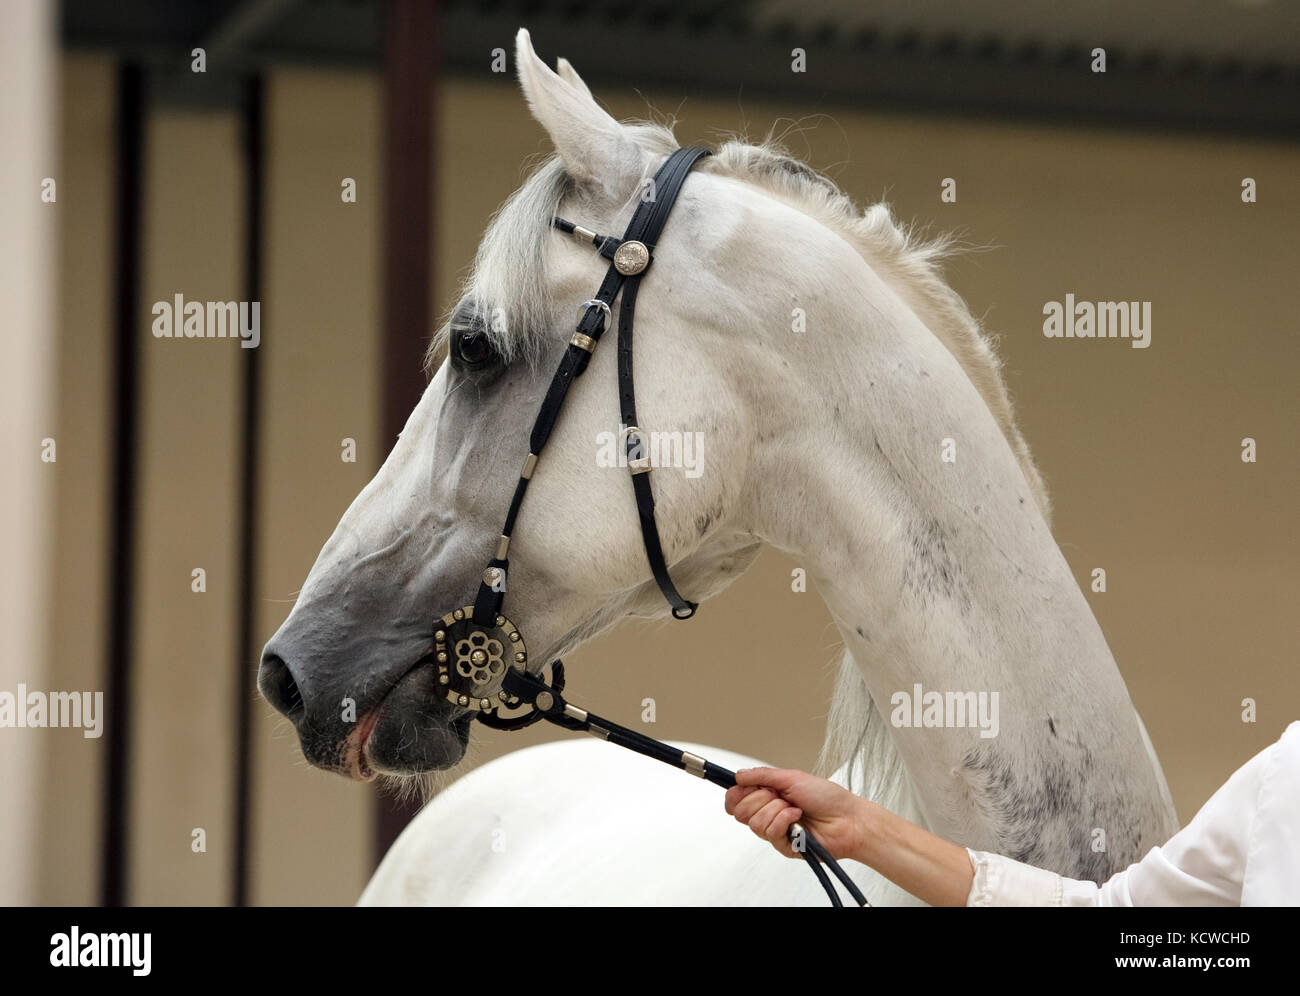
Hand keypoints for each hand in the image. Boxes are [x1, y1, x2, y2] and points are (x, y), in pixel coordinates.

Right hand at [724, 767, 866, 860]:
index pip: (736, 798)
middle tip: (779, 796)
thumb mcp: (792, 777)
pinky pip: (769, 833)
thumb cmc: (827, 797)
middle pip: (740, 811)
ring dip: (776, 810)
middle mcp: (769, 813)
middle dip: (759, 799)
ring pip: (753, 823)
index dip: (737, 793)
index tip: (747, 786)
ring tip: (794, 808)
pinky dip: (784, 820)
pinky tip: (797, 818)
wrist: (848, 819)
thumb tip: (739, 775)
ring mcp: (775, 830)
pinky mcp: (782, 846)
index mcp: (769, 795)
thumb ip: (763, 776)